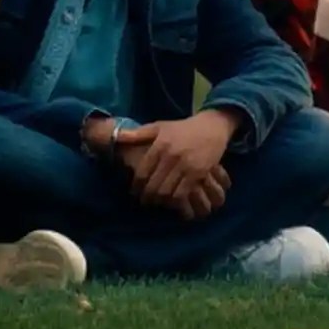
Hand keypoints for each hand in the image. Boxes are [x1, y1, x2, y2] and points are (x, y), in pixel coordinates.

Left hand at [115, 109, 240, 218]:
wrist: (212, 126)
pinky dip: (175, 201)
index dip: (136, 186)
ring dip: (160, 200)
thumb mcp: (160, 127)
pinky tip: (173, 200)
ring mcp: (186, 165)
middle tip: (145, 201)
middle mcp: (171, 156)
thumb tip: (116, 136)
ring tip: (157, 202)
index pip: (143, 172)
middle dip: (147, 197)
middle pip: (153, 185)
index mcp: (160, 145)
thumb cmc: (183, 128)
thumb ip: (138, 134)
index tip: (135, 192)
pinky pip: (182, 193)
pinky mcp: (199, 173)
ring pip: (166, 192)